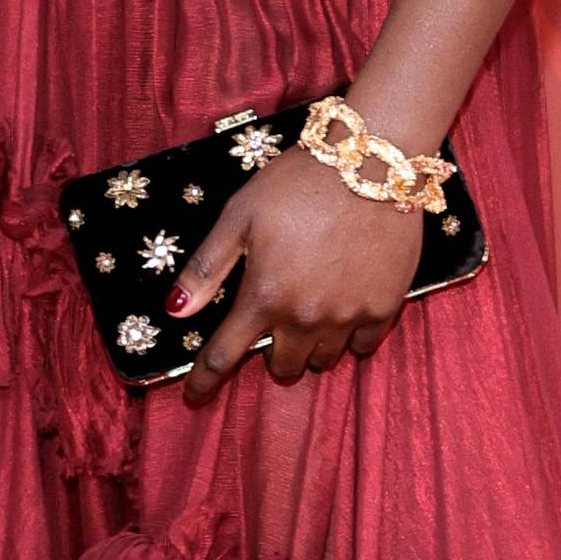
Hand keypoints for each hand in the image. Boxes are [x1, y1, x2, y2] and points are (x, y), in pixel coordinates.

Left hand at [170, 152, 423, 396]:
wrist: (373, 162)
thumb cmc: (299, 183)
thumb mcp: (239, 215)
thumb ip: (207, 267)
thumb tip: (175, 310)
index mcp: (264, 296)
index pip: (223, 358)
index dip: (204, 382)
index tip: (194, 397)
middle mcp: (305, 317)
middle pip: (282, 366)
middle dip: (273, 352)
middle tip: (277, 320)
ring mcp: (348, 315)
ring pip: (323, 359)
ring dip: (311, 345)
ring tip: (313, 310)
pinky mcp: (385, 307)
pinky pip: (363, 345)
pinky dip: (350, 336)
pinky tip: (345, 308)